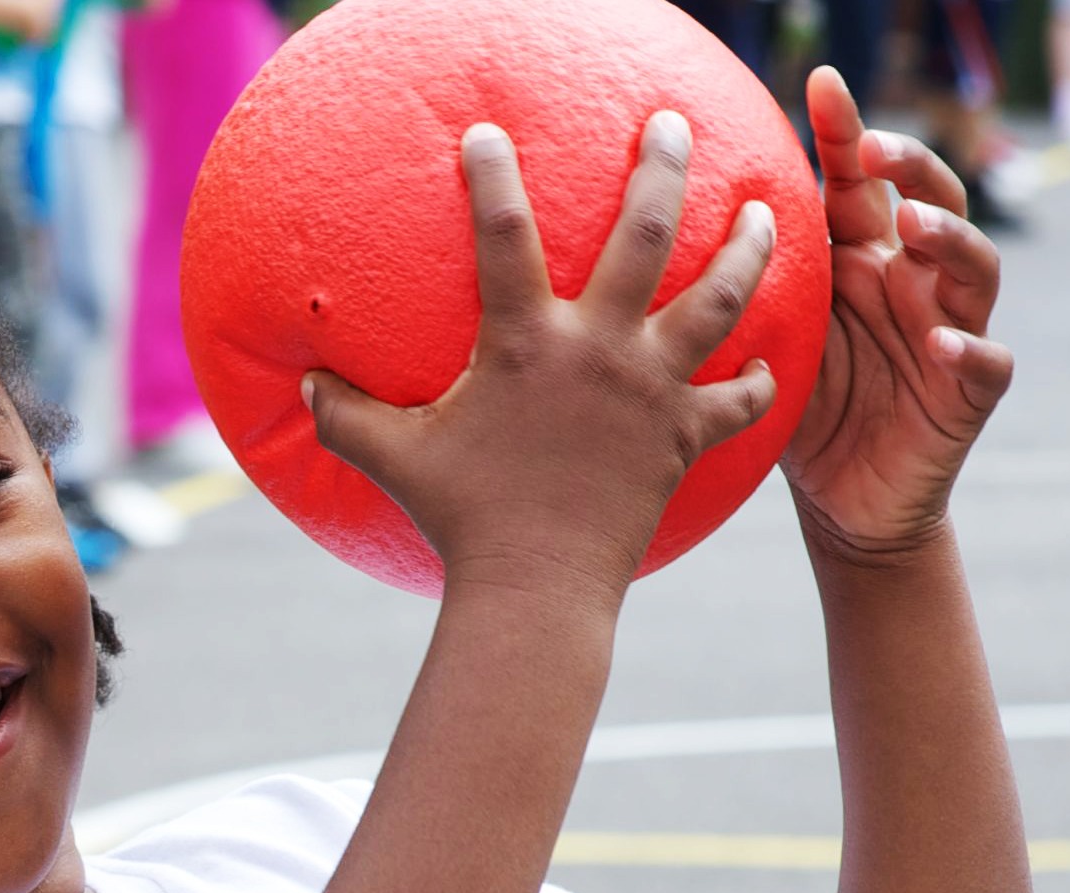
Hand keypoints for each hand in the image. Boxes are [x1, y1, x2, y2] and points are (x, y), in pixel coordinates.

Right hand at [304, 116, 778, 597]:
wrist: (536, 588)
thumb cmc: (461, 520)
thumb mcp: (393, 458)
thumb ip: (343, 415)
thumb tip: (300, 383)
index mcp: (525, 342)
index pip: (503, 233)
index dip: (492, 175)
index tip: (488, 133)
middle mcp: (599, 349)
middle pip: (646, 234)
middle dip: (665, 167)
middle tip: (673, 127)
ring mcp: (650, 388)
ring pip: (719, 298)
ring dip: (748, 249)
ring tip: (768, 214)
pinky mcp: (682, 436)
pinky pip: (736, 400)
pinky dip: (755, 380)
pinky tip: (764, 363)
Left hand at [780, 67, 1011, 559]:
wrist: (845, 503)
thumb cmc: (806, 412)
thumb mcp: (773, 342)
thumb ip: (747, 289)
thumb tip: (655, 237)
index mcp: (864, 260)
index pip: (861, 184)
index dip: (849, 133)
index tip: (820, 83)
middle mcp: (914, 283)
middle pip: (935, 201)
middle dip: (913, 167)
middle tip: (878, 149)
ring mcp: (951, 329)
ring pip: (974, 266)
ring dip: (950, 239)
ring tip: (915, 230)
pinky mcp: (969, 392)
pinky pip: (988, 360)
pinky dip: (970, 346)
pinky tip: (943, 342)